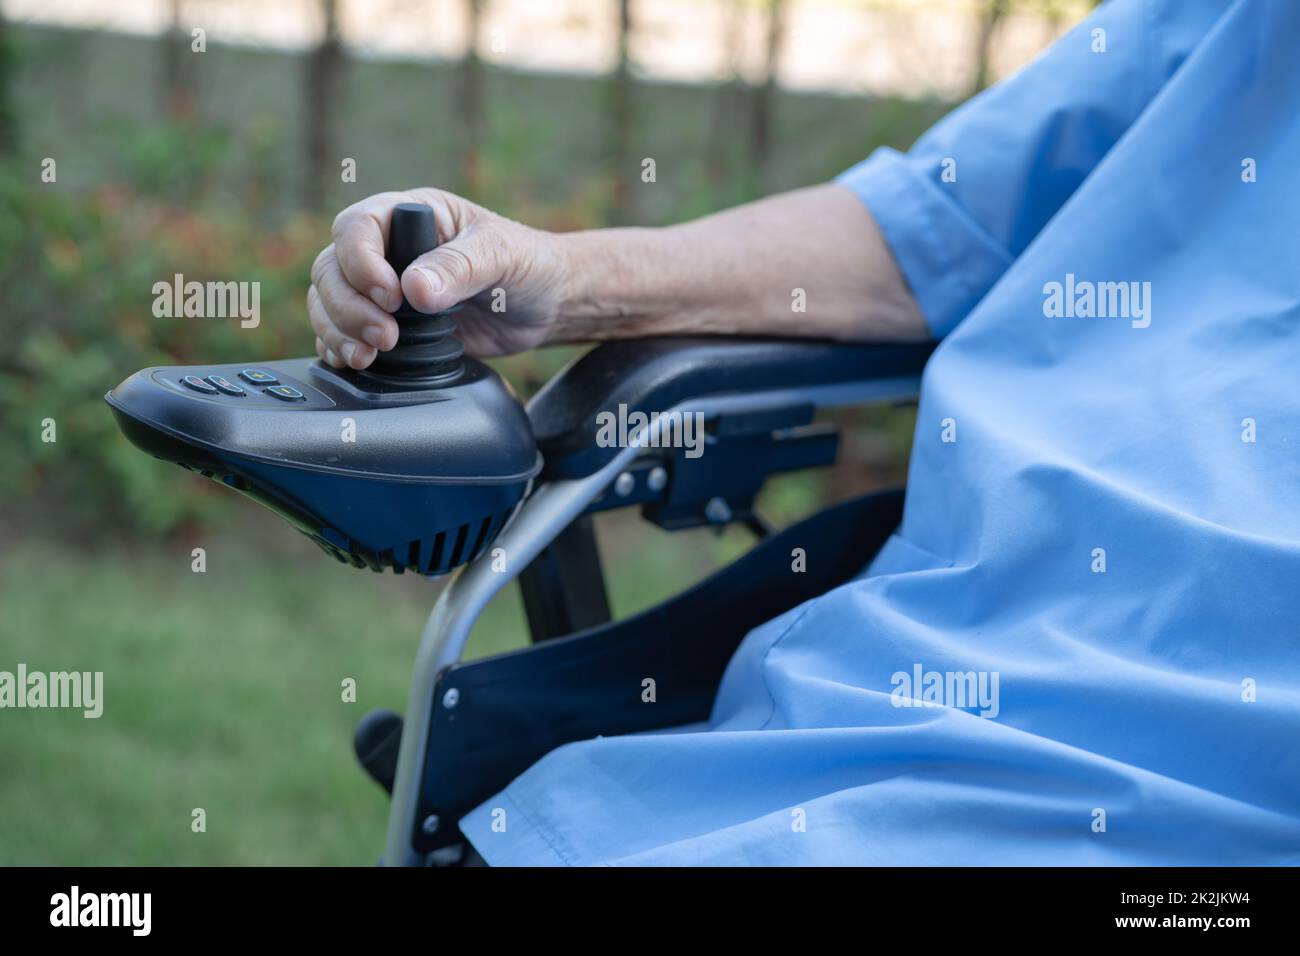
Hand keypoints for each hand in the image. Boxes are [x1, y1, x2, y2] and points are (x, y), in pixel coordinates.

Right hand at [308, 188, 569, 367]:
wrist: (547, 305)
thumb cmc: (529, 265)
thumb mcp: (502, 255)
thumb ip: (460, 267)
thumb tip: (415, 289)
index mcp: (410, 215)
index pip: (357, 228)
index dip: (361, 264)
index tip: (391, 297)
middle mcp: (388, 249)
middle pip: (332, 269)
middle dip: (348, 307)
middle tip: (385, 338)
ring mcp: (385, 289)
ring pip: (329, 302)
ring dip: (338, 331)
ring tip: (368, 357)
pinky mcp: (389, 325)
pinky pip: (342, 332)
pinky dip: (339, 349)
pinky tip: (355, 363)